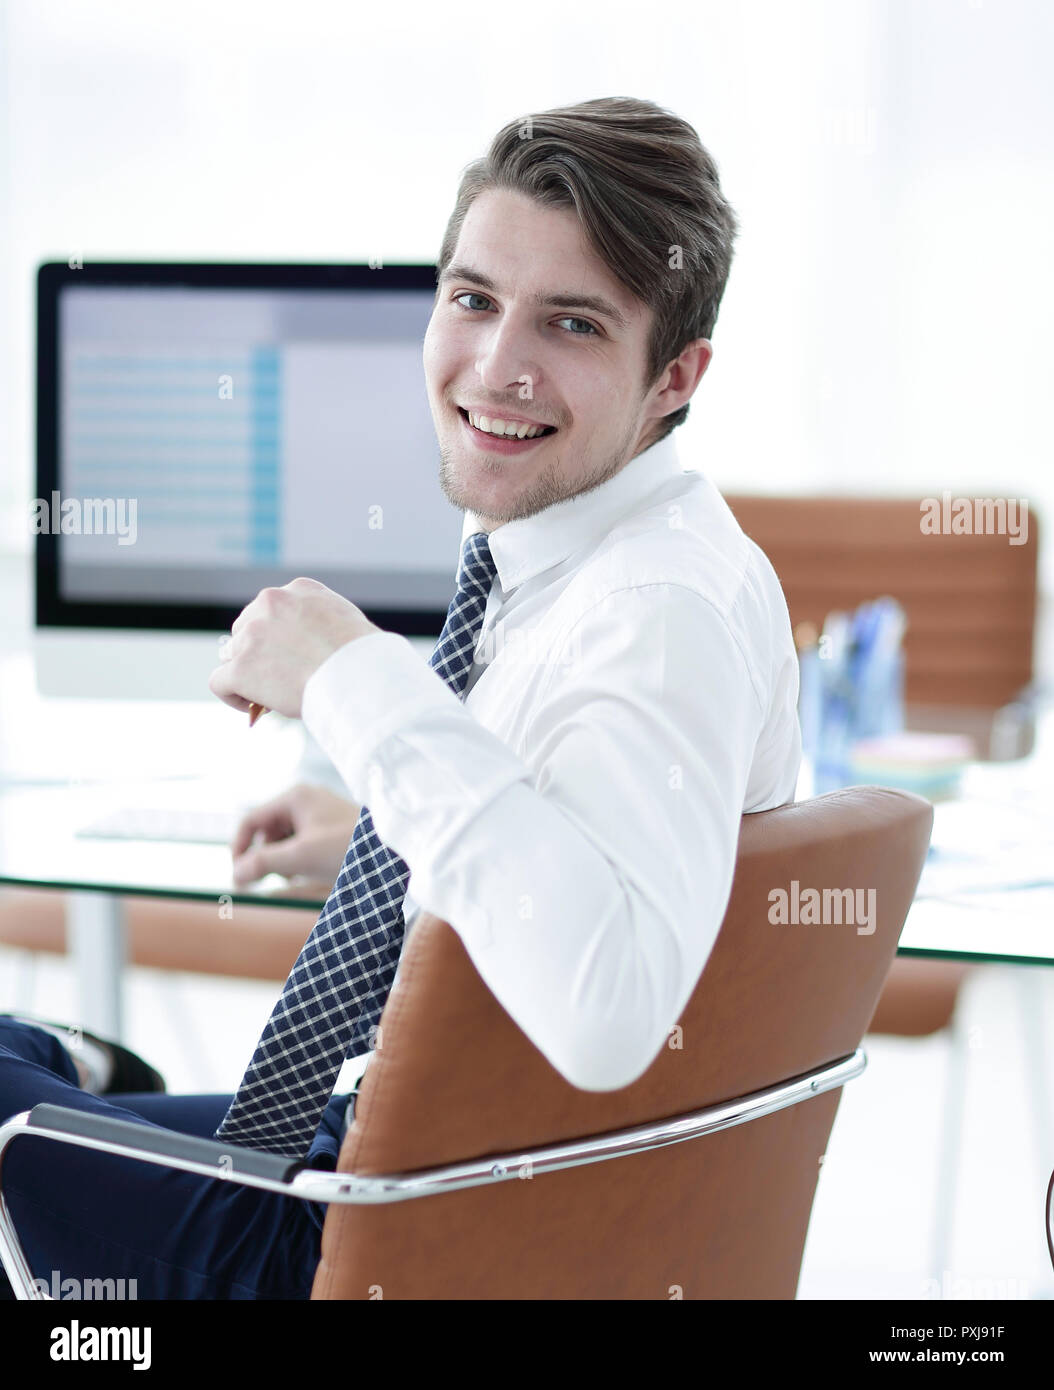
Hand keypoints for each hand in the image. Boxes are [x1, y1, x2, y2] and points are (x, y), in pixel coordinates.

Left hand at [209, 578, 379, 718]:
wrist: (362, 678)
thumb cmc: (368, 659)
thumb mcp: (347, 623)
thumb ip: (322, 624)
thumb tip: (313, 649)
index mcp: (300, 590)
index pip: (273, 608)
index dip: (277, 634)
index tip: (286, 653)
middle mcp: (272, 603)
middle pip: (247, 627)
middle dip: (257, 650)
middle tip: (275, 675)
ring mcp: (253, 635)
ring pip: (232, 653)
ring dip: (246, 671)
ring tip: (264, 693)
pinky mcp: (241, 668)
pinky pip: (220, 681)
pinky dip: (232, 695)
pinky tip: (248, 705)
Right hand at [230, 783, 362, 886]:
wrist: (396, 851)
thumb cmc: (349, 848)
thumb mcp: (302, 857)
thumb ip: (264, 863)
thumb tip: (235, 873)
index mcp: (295, 797)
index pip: (251, 820)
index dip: (240, 848)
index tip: (239, 876)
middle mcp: (306, 801)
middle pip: (268, 831)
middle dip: (266, 856)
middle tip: (274, 879)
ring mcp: (320, 814)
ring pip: (285, 840)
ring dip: (283, 861)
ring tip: (300, 874)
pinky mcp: (331, 830)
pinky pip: (302, 844)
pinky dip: (300, 860)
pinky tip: (313, 872)